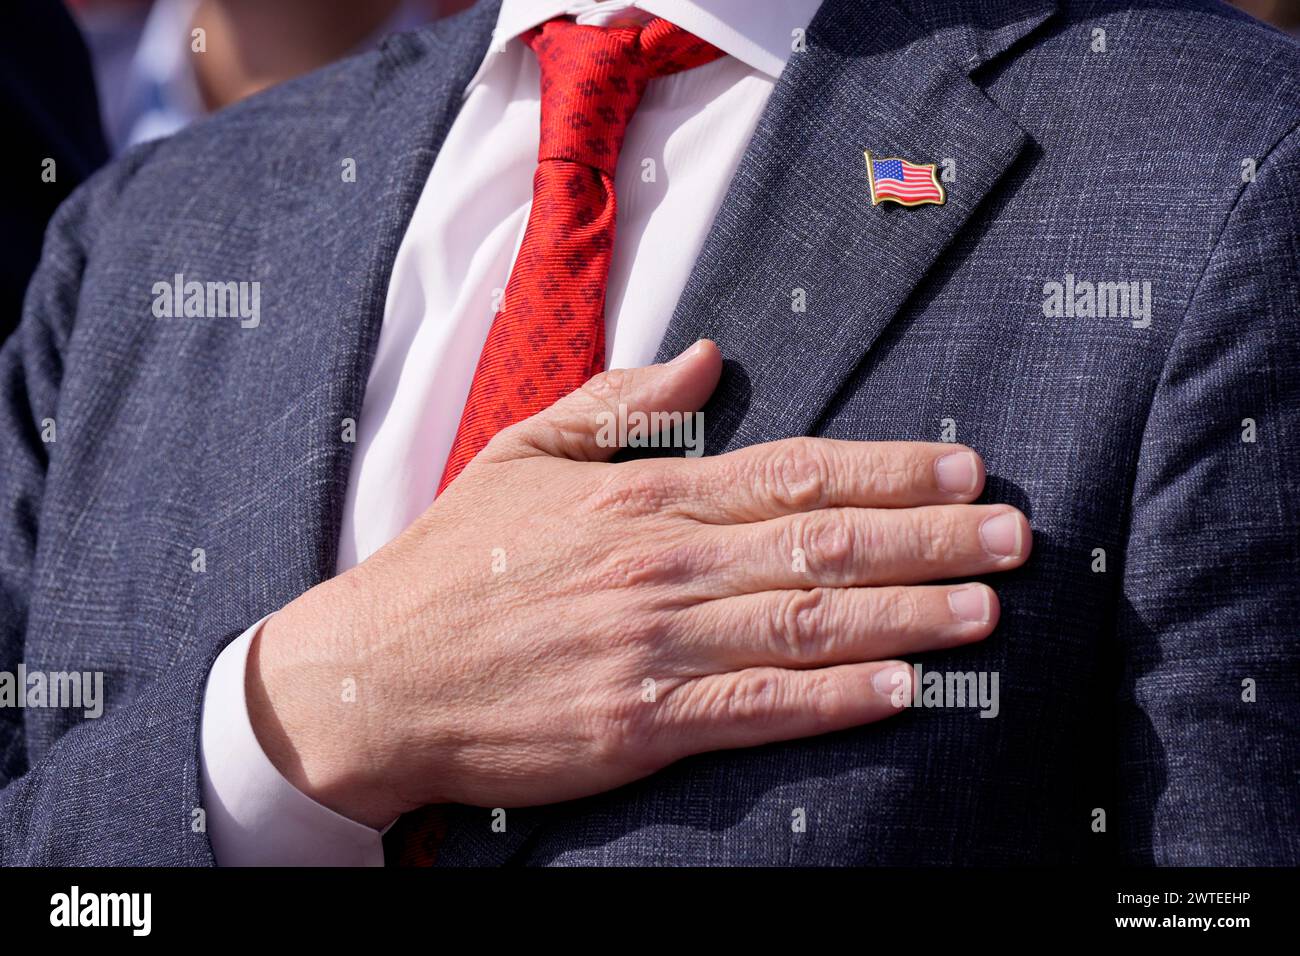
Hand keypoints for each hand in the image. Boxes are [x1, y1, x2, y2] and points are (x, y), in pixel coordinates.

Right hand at [246, 341, 1030, 826]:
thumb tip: (704, 359)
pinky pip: (757, 708)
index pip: (790, 471)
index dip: (886, 468)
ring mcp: (653, 646)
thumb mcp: (521, 454)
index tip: (961, 465)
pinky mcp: (640, 724)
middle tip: (1014, 534)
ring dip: (909, 614)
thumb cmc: (448, 565)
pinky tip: (902, 688)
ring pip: (807, 624)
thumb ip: (619, 407)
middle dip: (929, 537)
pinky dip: (835, 698)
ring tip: (987, 607)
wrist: (372, 679)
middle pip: (822, 545)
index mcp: (641, 497)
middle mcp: (662, 564)